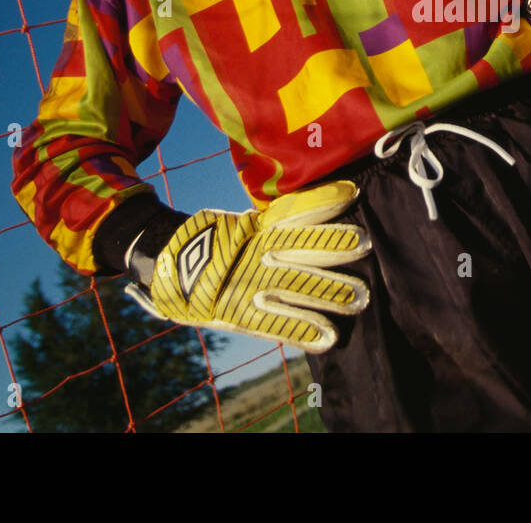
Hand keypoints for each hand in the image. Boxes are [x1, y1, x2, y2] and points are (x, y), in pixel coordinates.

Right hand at [124, 180, 371, 351]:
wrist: (165, 266)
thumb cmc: (216, 244)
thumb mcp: (245, 225)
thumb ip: (279, 222)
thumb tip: (328, 205)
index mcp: (257, 228)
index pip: (293, 210)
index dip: (322, 201)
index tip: (352, 192)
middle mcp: (257, 253)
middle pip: (302, 246)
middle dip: (334, 246)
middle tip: (365, 244)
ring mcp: (250, 284)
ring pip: (296, 285)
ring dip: (329, 292)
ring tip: (360, 298)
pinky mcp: (242, 314)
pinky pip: (277, 324)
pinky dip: (303, 331)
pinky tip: (329, 338)